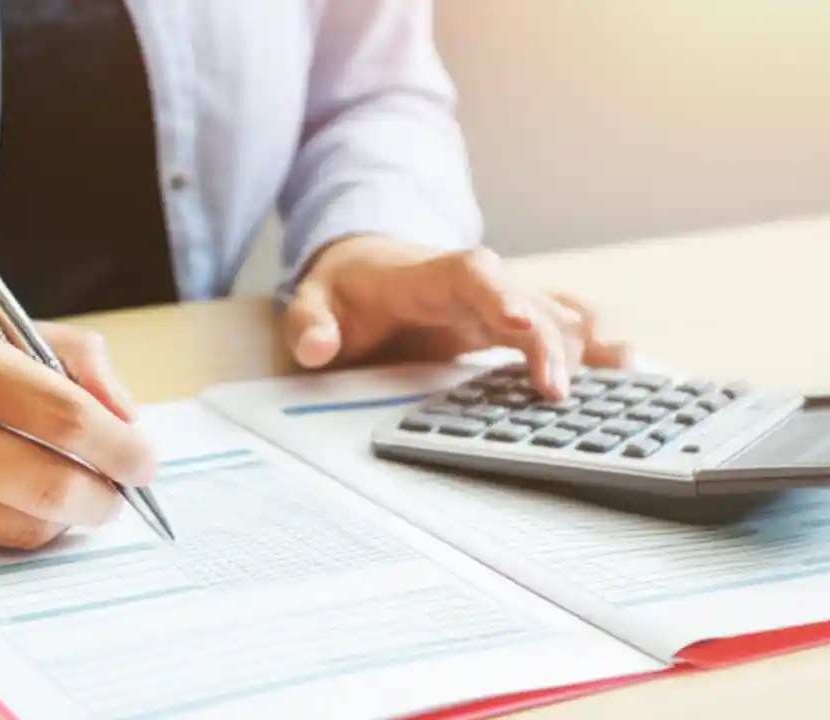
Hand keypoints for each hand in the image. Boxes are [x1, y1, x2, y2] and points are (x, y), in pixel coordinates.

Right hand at [0, 301, 155, 548]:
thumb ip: (65, 356)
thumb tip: (125, 416)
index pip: (62, 415)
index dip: (120, 446)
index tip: (146, 458)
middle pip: (46, 484)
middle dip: (105, 497)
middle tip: (122, 492)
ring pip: (16, 525)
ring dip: (64, 519)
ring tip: (76, 495)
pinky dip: (11, 524)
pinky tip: (13, 498)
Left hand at [284, 235, 631, 399]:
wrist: (366, 269)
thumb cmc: (347, 289)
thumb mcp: (314, 301)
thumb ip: (310, 323)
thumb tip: (315, 347)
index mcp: (434, 273)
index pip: (476, 275)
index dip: (501, 297)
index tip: (519, 326)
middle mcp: (480, 283)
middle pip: (528, 300)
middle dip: (548, 342)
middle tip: (556, 395)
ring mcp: (503, 300)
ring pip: (558, 311)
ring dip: (584, 343)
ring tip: (618, 382)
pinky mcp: (515, 320)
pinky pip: (565, 323)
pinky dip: (595, 343)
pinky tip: (627, 372)